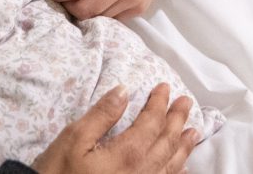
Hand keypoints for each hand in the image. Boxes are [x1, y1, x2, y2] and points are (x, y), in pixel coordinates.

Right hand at [33, 83, 196, 173]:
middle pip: (166, 142)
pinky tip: (182, 167)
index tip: (164, 87)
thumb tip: (123, 91)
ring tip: (193, 131)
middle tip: (185, 102)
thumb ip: (101, 115)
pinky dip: (176, 171)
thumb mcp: (74, 139)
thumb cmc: (59, 173)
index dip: (159, 103)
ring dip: (183, 145)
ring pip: (171, 164)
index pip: (151, 123)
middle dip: (177, 120)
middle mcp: (142, 172)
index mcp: (127, 154)